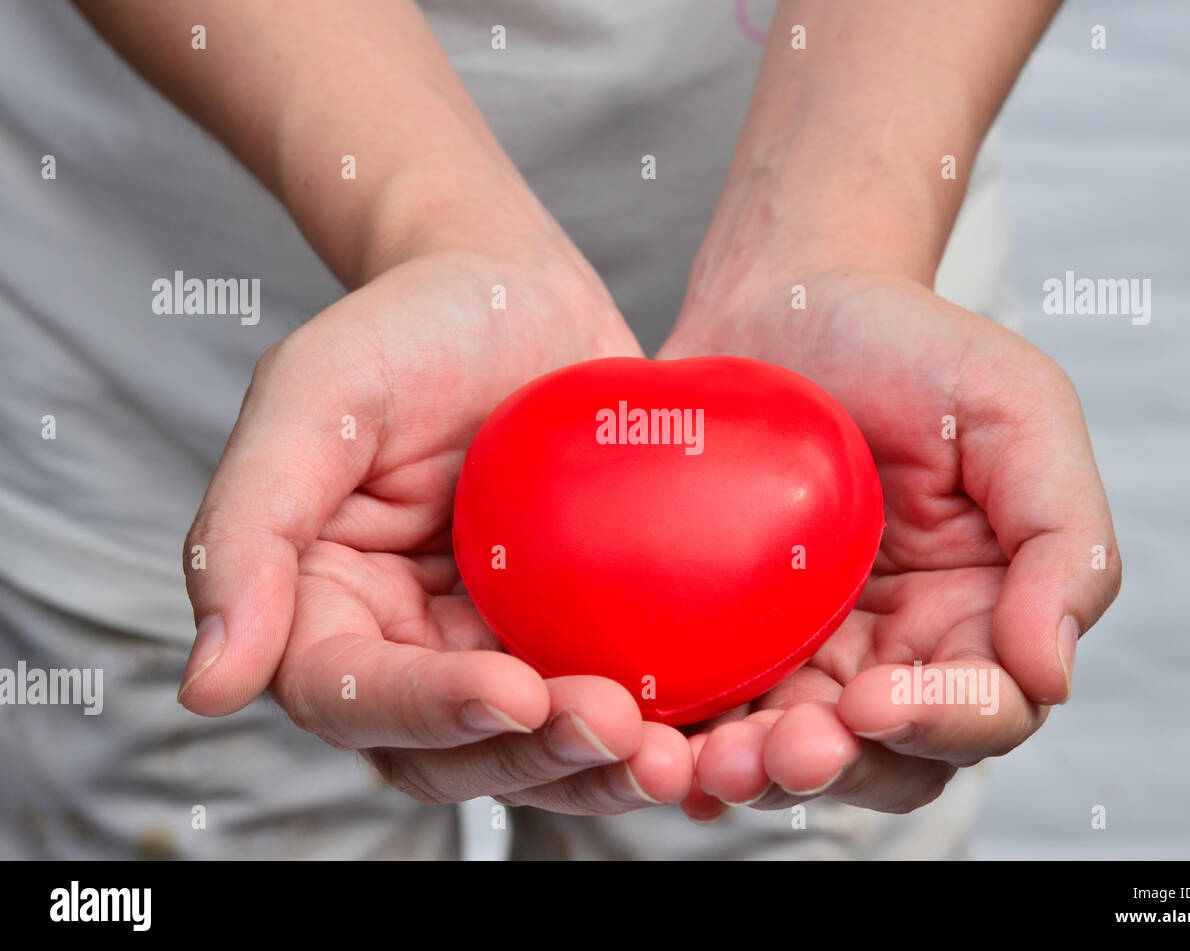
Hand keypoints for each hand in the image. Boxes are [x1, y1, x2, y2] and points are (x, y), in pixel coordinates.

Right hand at [180, 243, 692, 814]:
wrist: (514, 289)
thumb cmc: (406, 326)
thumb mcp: (310, 396)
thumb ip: (245, 530)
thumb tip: (208, 686)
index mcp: (325, 605)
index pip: (349, 696)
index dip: (425, 712)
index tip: (510, 691)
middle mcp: (406, 642)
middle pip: (449, 749)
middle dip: (531, 753)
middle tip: (612, 724)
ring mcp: (494, 641)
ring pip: (532, 749)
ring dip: (594, 767)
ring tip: (664, 751)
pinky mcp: (573, 628)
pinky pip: (605, 702)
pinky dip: (649, 730)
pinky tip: (702, 728)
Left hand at [661, 268, 1120, 819]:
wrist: (781, 301)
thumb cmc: (908, 342)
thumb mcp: (1015, 408)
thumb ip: (1064, 535)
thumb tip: (1048, 672)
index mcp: (982, 607)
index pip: (986, 707)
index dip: (942, 723)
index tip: (875, 700)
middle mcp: (900, 646)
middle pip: (887, 756)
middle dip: (839, 767)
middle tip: (785, 750)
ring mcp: (811, 647)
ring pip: (798, 750)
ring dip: (759, 771)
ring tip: (710, 761)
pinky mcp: (730, 634)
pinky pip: (719, 709)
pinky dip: (696, 741)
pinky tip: (667, 749)